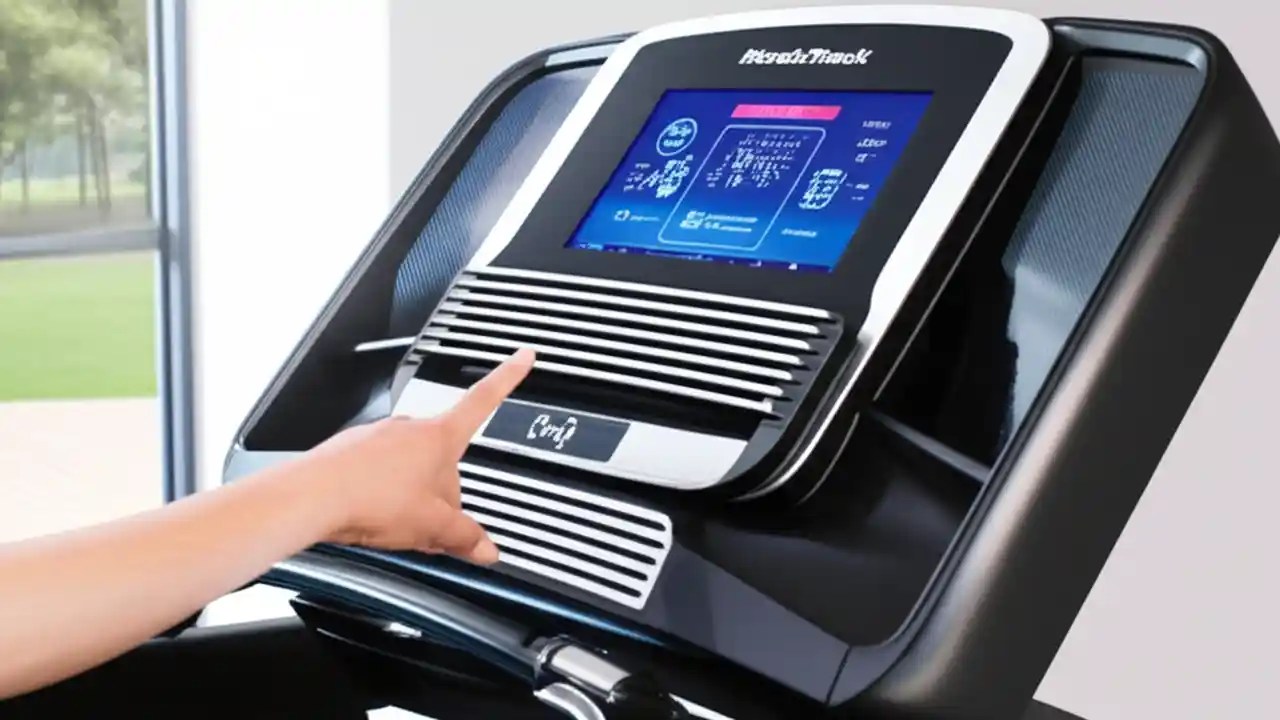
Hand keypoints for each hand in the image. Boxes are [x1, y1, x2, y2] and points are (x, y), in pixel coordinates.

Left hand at [294, 348, 534, 563]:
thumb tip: (486, 549)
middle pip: (445, 460)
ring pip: (411, 471)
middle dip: (445, 492)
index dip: (508, 378)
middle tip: (432, 526)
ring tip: (395, 526)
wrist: (310, 499)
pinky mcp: (353, 452)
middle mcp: (410, 429)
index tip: (524, 356)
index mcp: (439, 438)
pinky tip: (373, 518)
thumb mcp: (431, 527)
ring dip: (412, 497)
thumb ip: (465, 537)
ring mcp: (379, 437)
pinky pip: (381, 475)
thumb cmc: (369, 499)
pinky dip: (383, 496)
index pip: (484, 401)